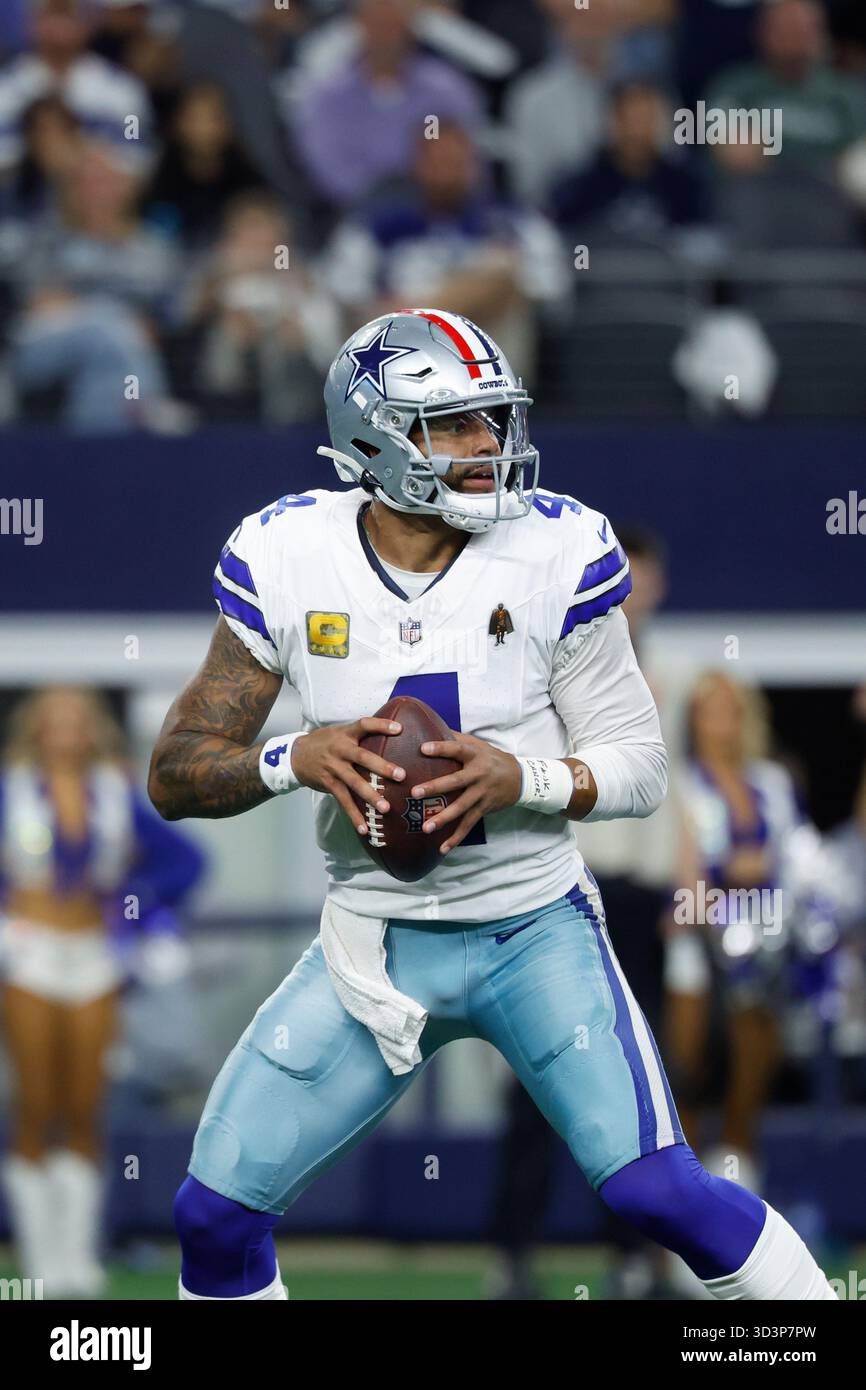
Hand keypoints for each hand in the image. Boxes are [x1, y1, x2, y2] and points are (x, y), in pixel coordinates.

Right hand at [291, 718, 404, 833]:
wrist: (295, 755)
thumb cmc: (324, 742)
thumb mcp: (339, 732)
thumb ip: (359, 735)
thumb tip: (391, 735)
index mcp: (345, 734)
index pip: (364, 725)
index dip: (381, 725)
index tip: (399, 729)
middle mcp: (340, 750)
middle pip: (363, 757)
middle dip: (382, 767)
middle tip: (401, 775)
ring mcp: (333, 768)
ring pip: (354, 783)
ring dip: (371, 796)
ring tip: (386, 808)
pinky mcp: (329, 783)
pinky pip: (343, 801)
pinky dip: (354, 816)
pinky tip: (364, 828)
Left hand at [410, 732, 521, 853]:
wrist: (521, 778)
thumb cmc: (492, 758)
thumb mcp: (478, 745)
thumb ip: (457, 739)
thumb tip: (430, 727)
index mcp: (475, 755)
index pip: (456, 749)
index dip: (440, 748)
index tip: (422, 748)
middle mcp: (478, 774)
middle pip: (455, 781)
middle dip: (435, 787)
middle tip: (415, 793)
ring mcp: (482, 794)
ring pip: (461, 808)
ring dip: (444, 818)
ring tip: (426, 827)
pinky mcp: (484, 808)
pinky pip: (469, 824)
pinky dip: (456, 837)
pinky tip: (442, 848)